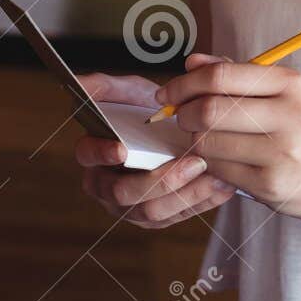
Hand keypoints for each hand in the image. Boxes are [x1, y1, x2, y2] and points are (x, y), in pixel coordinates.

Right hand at [74, 72, 236, 227]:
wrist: (176, 129)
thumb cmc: (146, 109)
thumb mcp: (127, 91)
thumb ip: (103, 86)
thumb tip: (78, 82)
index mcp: (93, 154)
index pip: (87, 156)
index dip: (101, 154)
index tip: (122, 149)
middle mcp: (106, 186)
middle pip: (123, 194)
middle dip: (159, 180)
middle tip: (193, 162)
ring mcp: (131, 206)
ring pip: (152, 211)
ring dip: (185, 194)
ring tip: (213, 174)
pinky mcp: (159, 217)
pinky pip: (177, 218)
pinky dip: (201, 202)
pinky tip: (222, 185)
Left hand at [153, 52, 300, 219]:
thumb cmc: (298, 131)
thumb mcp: (277, 95)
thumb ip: (234, 75)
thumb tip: (191, 61)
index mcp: (289, 84)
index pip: (221, 76)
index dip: (184, 84)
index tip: (166, 94)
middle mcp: (289, 115)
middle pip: (209, 110)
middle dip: (183, 114)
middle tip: (181, 118)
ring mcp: (281, 152)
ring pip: (208, 142)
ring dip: (195, 141)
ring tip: (203, 139)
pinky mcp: (270, 184)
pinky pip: (217, 169)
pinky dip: (208, 164)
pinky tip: (218, 161)